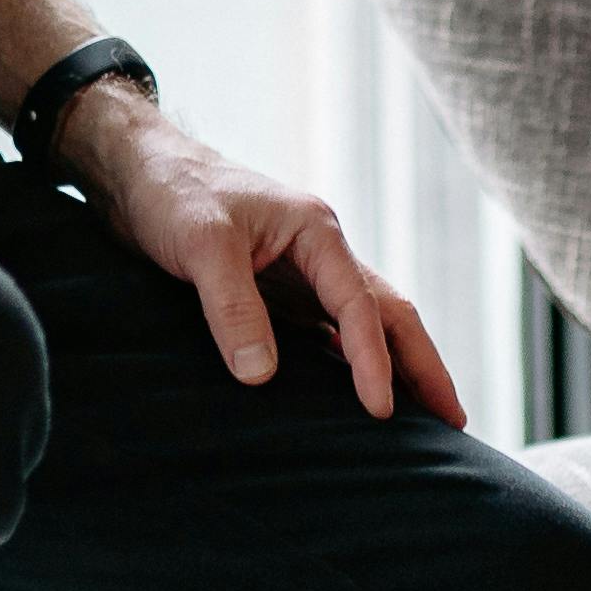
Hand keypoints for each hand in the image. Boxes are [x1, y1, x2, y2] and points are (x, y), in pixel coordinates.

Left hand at [68, 95, 460, 424]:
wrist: (136, 169)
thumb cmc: (171, 192)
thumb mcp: (201, 244)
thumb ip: (232, 307)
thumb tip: (262, 377)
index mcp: (316, 231)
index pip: (360, 305)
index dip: (374, 360)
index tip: (381, 411)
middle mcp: (320, 252)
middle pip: (388, 312)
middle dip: (423, 365)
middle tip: (454, 421)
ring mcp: (302, 272)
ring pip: (364, 323)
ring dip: (396, 366)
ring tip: (423, 419)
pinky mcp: (277, 290)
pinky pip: (327, 332)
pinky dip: (351, 363)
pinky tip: (356, 396)